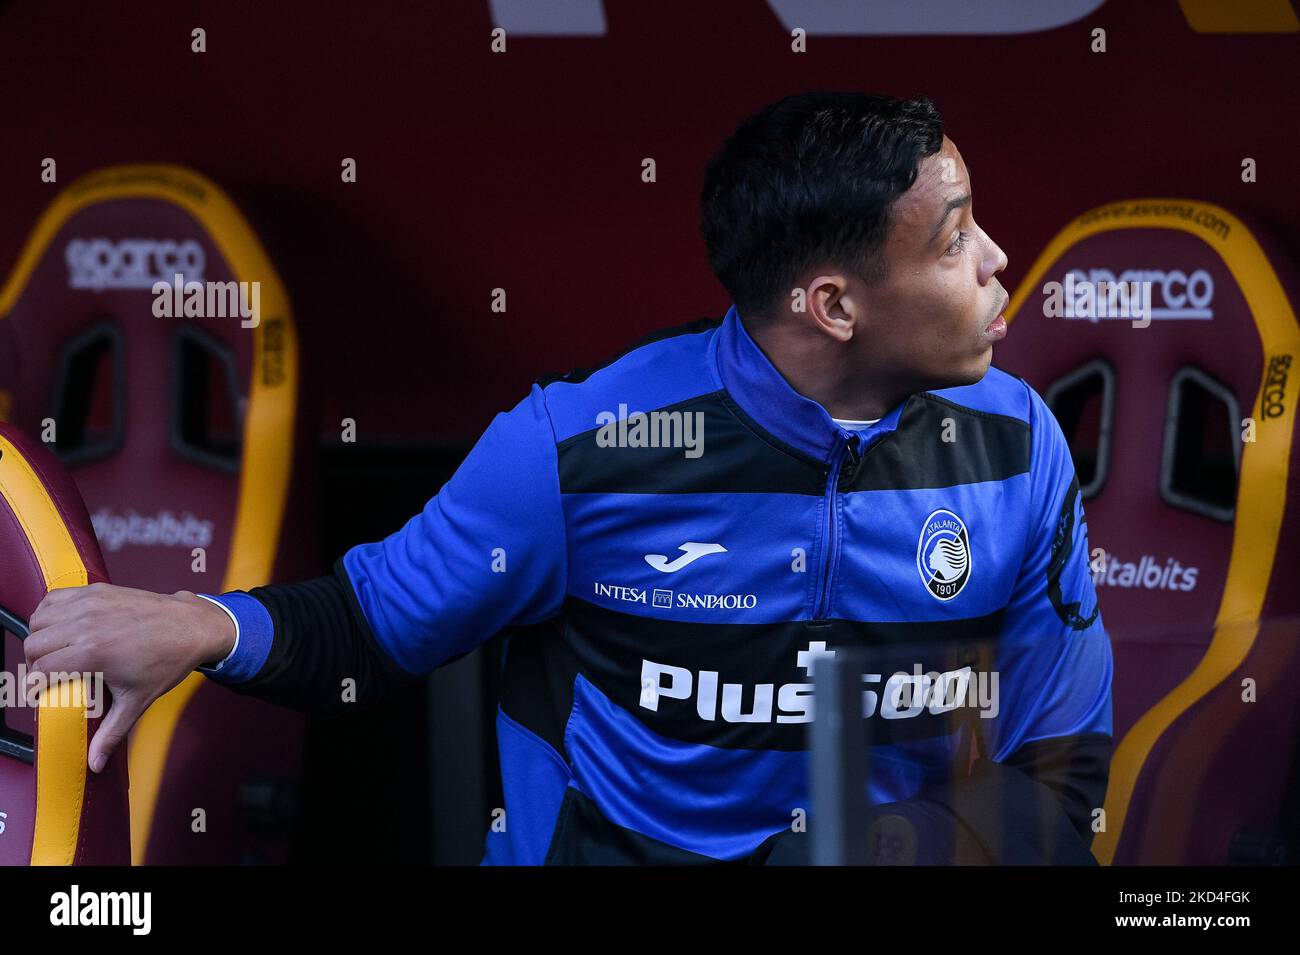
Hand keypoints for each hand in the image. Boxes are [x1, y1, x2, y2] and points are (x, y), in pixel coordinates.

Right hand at [23, 583, 235, 772]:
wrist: (194, 627)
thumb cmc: (168, 662)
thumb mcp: (137, 700)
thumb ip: (111, 733)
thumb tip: (94, 764)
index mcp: (92, 652)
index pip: (40, 671)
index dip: (35, 687)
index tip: (42, 694)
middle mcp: (86, 624)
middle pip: (34, 644)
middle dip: (35, 663)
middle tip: (49, 675)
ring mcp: (91, 603)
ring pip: (39, 619)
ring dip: (40, 636)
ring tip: (55, 652)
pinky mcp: (97, 590)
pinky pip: (55, 597)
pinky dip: (49, 612)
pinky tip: (60, 626)